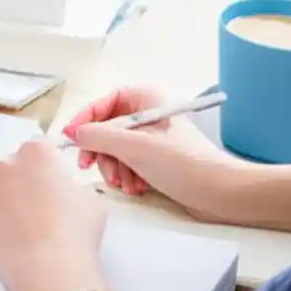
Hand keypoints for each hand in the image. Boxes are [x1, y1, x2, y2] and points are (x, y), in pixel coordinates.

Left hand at [0, 140, 110, 290]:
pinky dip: (2, 216)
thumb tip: (69, 192)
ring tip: (33, 220)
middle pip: (18, 164)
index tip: (57, 177)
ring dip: (13, 196)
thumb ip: (74, 184)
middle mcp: (8, 164)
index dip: (52, 163)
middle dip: (29, 178)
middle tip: (47, 201)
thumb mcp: (91, 198)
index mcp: (36, 151)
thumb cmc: (74, 229)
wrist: (49, 266)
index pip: (43, 147)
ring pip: (2, 186)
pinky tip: (20, 232)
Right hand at [63, 86, 246, 222]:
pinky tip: (136, 188)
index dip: (85, 120)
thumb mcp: (134, 146)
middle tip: (93, 168)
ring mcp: (153, 137)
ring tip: (125, 184)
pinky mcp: (157, 159)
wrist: (220, 192)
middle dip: (101, 152)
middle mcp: (148, 114)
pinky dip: (127, 176)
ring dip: (115, 168)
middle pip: (107, 128)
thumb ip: (99, 136)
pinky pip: (129, 163)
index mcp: (146, 98)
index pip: (104, 103)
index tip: (71, 139)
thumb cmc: (183, 163)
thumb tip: (73, 133)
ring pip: (116, 149)